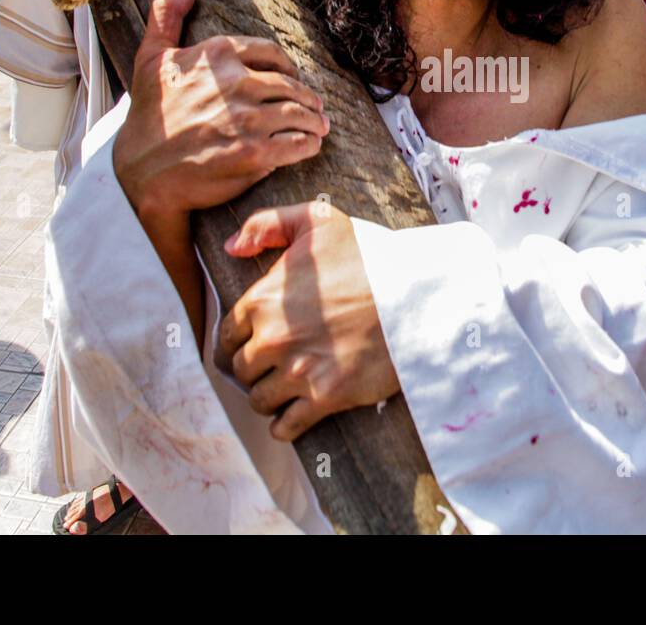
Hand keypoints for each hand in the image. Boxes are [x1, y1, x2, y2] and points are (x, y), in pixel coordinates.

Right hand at [112, 0, 329, 222]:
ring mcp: (247, 118)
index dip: (287, 67)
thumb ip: (168, 14)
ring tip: (319, 126)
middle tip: (315, 107)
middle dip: (307, 97)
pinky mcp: (255, 153)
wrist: (142, 171)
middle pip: (291, 85)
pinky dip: (309, 144)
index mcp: (217, 54)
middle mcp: (235, 82)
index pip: (272, 53)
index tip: (292, 78)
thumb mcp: (151, 57)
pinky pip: (298, 143)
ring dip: (314, 121)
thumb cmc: (148, 115)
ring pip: (299, 113)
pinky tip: (310, 145)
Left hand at [217, 203, 398, 440]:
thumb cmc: (370, 256)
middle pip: (240, 369)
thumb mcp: (318, 220)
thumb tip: (231, 247)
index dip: (238, 339)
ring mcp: (299, 370)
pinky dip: (284, 426)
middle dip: (253, 368)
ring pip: (259, 399)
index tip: (252, 342)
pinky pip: (286, 426)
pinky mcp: (325, 396)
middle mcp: (274, 338)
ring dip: (267, 397)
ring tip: (282, 390)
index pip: (228, 333)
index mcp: (264, 299)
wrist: (417, 295)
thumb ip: (267, 224)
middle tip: (270, 366)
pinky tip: (292, 416)